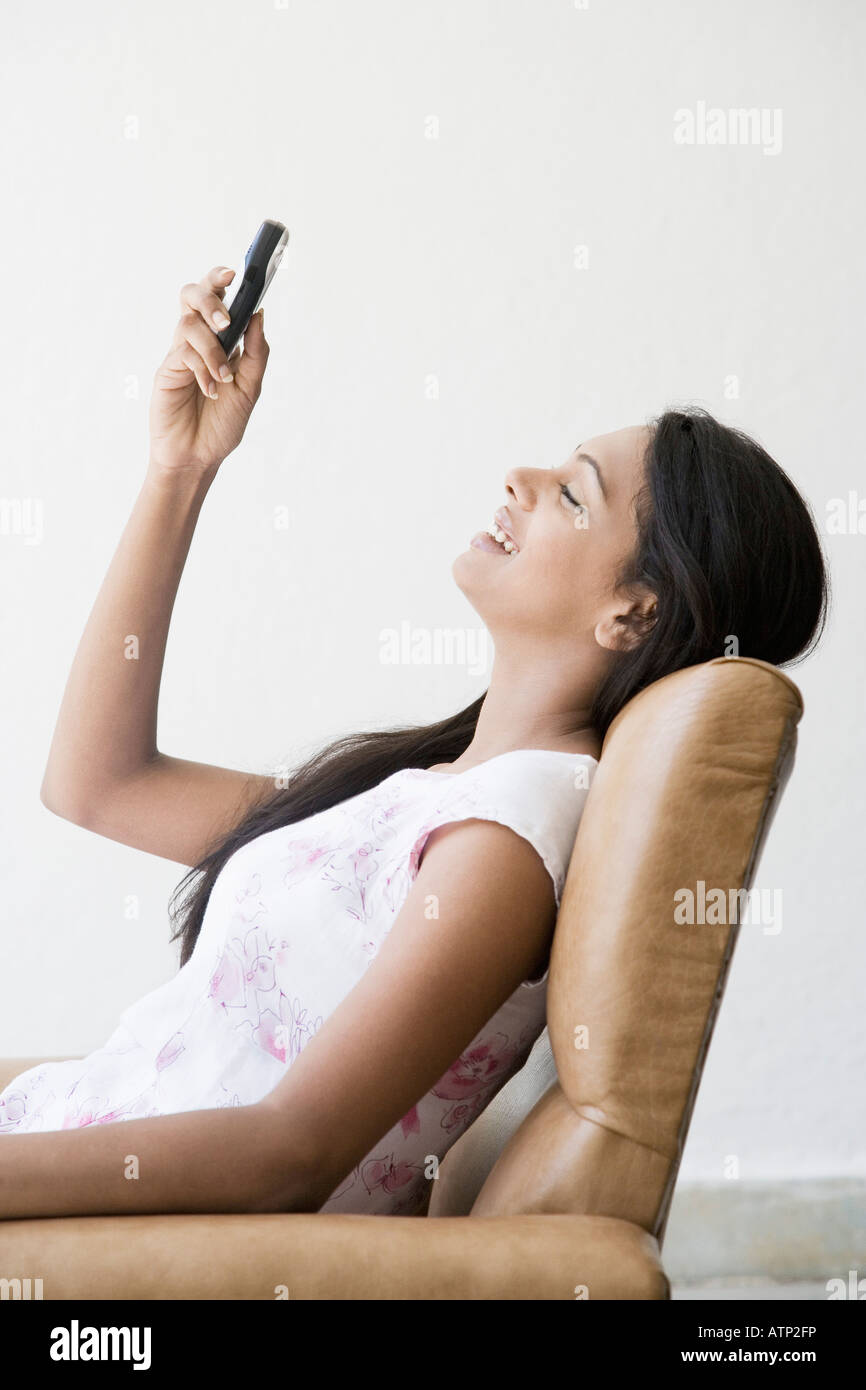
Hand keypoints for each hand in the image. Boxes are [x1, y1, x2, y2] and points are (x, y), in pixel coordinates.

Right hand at [148, 265, 269, 475]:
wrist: (199, 456)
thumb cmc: (223, 424)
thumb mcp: (251, 388)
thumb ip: (256, 352)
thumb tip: (260, 314)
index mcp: (220, 341)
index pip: (217, 300)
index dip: (220, 279)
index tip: (235, 272)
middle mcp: (197, 341)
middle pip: (192, 296)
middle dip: (209, 299)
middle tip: (226, 322)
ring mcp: (180, 353)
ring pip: (190, 324)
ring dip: (213, 348)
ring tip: (224, 378)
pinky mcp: (166, 369)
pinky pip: (183, 352)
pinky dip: (202, 368)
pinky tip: (210, 390)